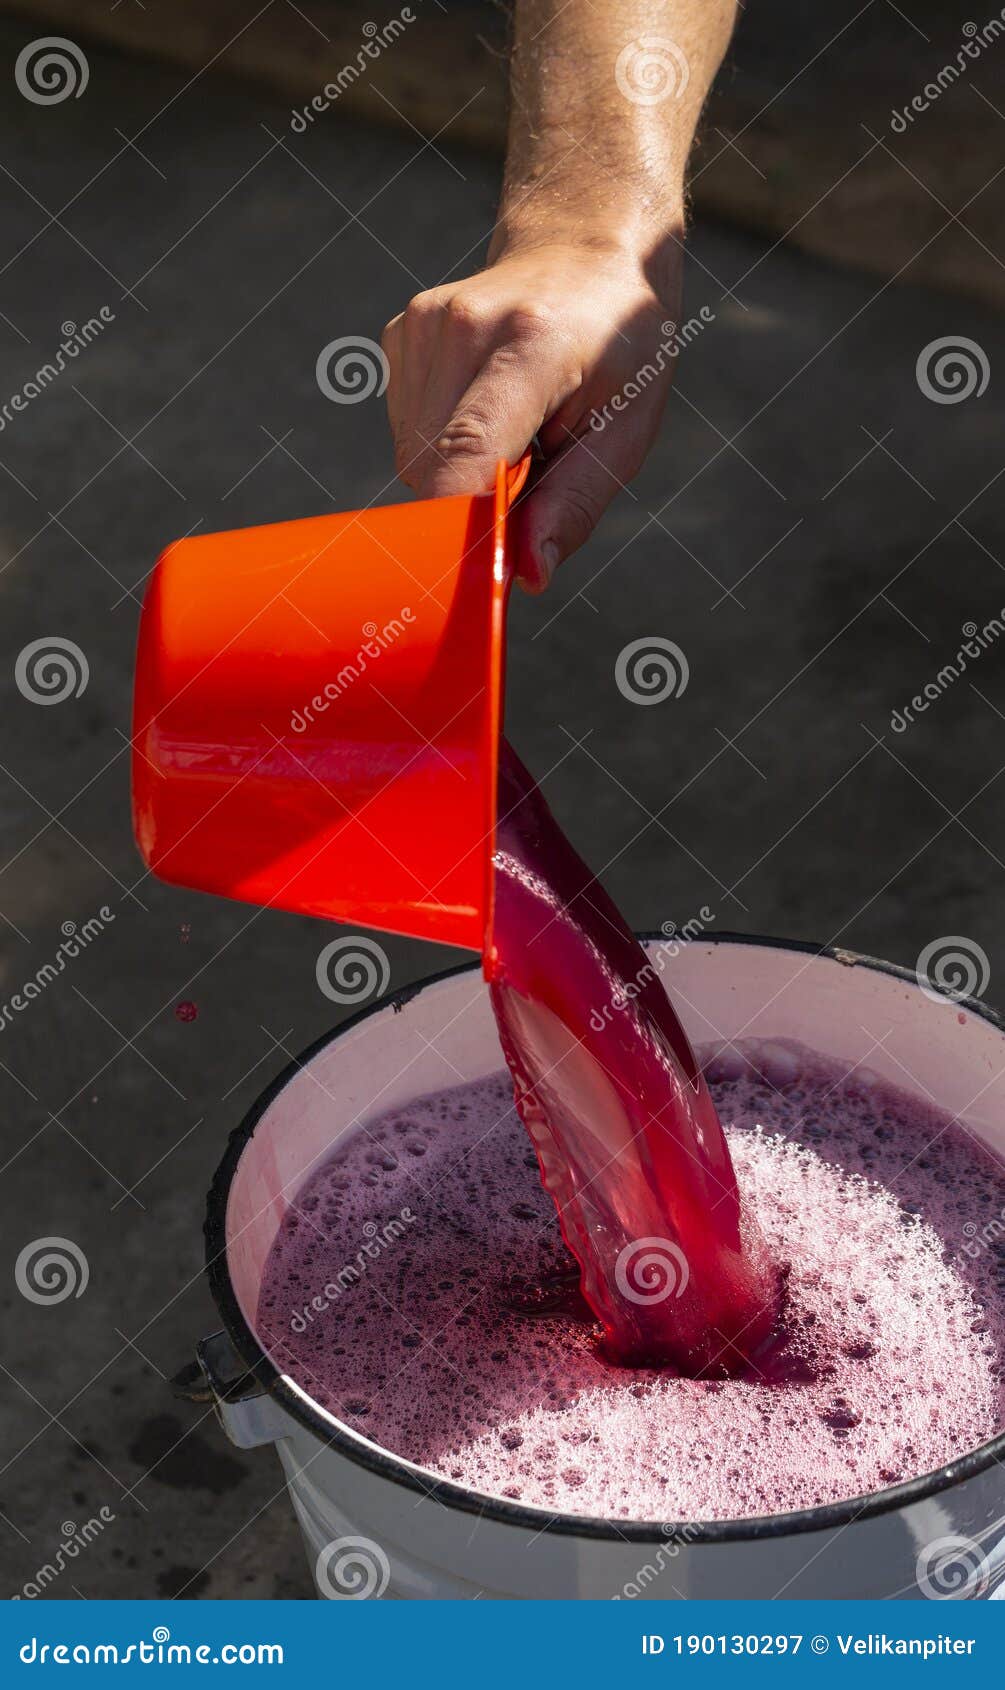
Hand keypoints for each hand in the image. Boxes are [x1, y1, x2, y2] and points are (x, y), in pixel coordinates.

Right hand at [381, 237, 682, 590]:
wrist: (587, 250)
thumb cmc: (620, 345)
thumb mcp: (626, 428)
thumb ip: (575, 504)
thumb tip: (527, 574)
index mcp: (528, 345)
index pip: (463, 457)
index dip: (466, 527)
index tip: (491, 564)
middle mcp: (461, 327)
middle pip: (430, 472)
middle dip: (474, 501)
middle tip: (533, 475)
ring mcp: (422, 324)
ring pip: (412, 458)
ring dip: (459, 471)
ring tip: (516, 430)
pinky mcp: (400, 333)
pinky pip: (407, 430)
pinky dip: (444, 441)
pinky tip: (487, 407)